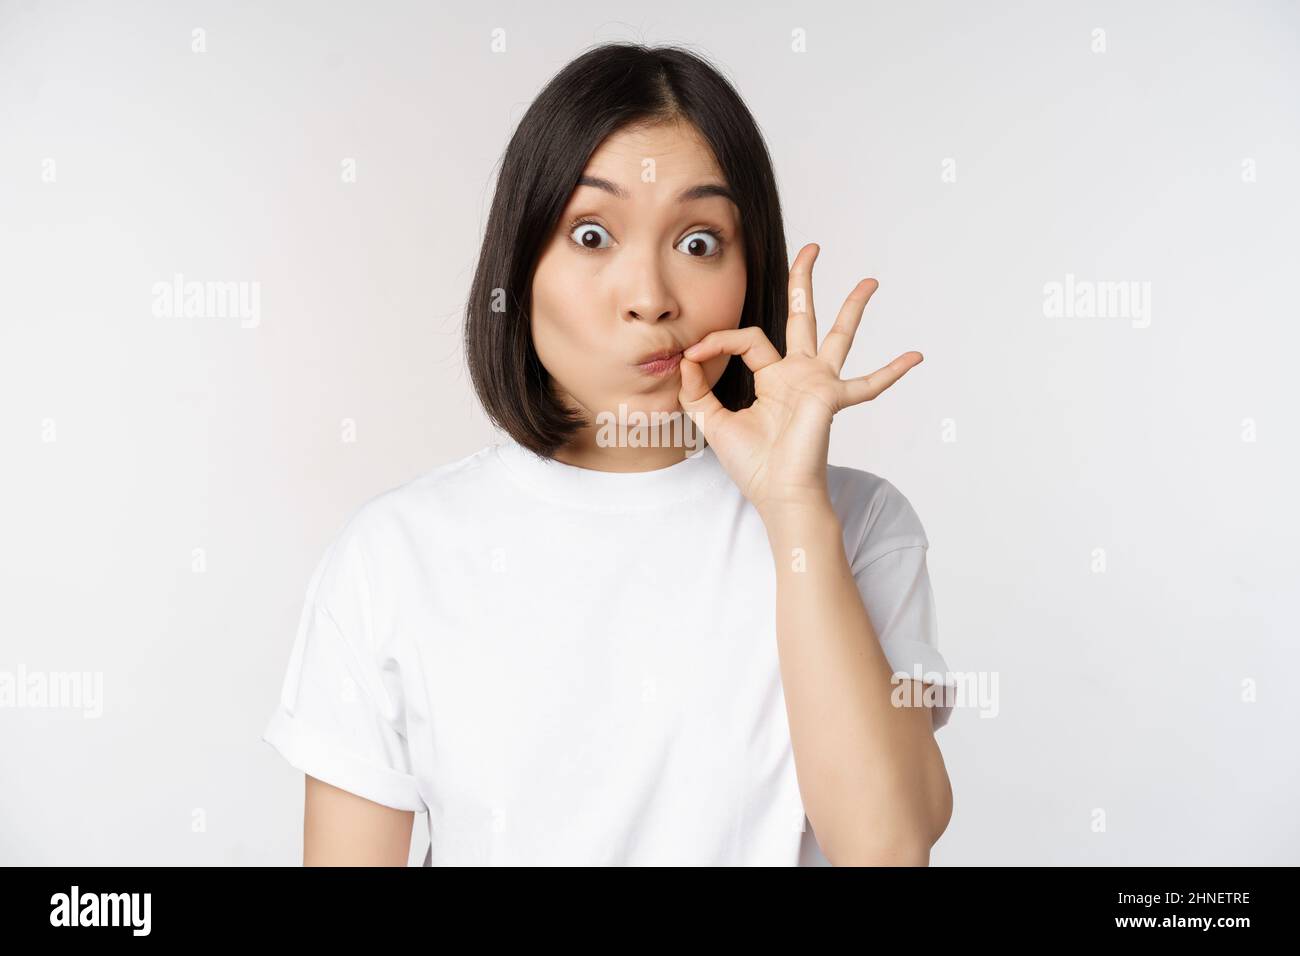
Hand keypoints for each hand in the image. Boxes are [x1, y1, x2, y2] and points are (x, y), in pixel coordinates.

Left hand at [677, 243, 922, 519]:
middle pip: (802, 316)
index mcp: (773, 377)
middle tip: (813, 247)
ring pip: (838, 335)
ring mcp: (819, 384)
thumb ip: (696, 390)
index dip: (718, 340)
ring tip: (870, 281)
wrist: (776, 494)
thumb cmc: (752, 464)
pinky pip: (867, 385)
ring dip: (853, 307)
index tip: (694, 355)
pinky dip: (891, 372)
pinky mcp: (830, 398)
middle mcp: (799, 374)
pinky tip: (915, 356)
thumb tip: (686, 359)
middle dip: (805, 281)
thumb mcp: (711, 421)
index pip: (747, 338)